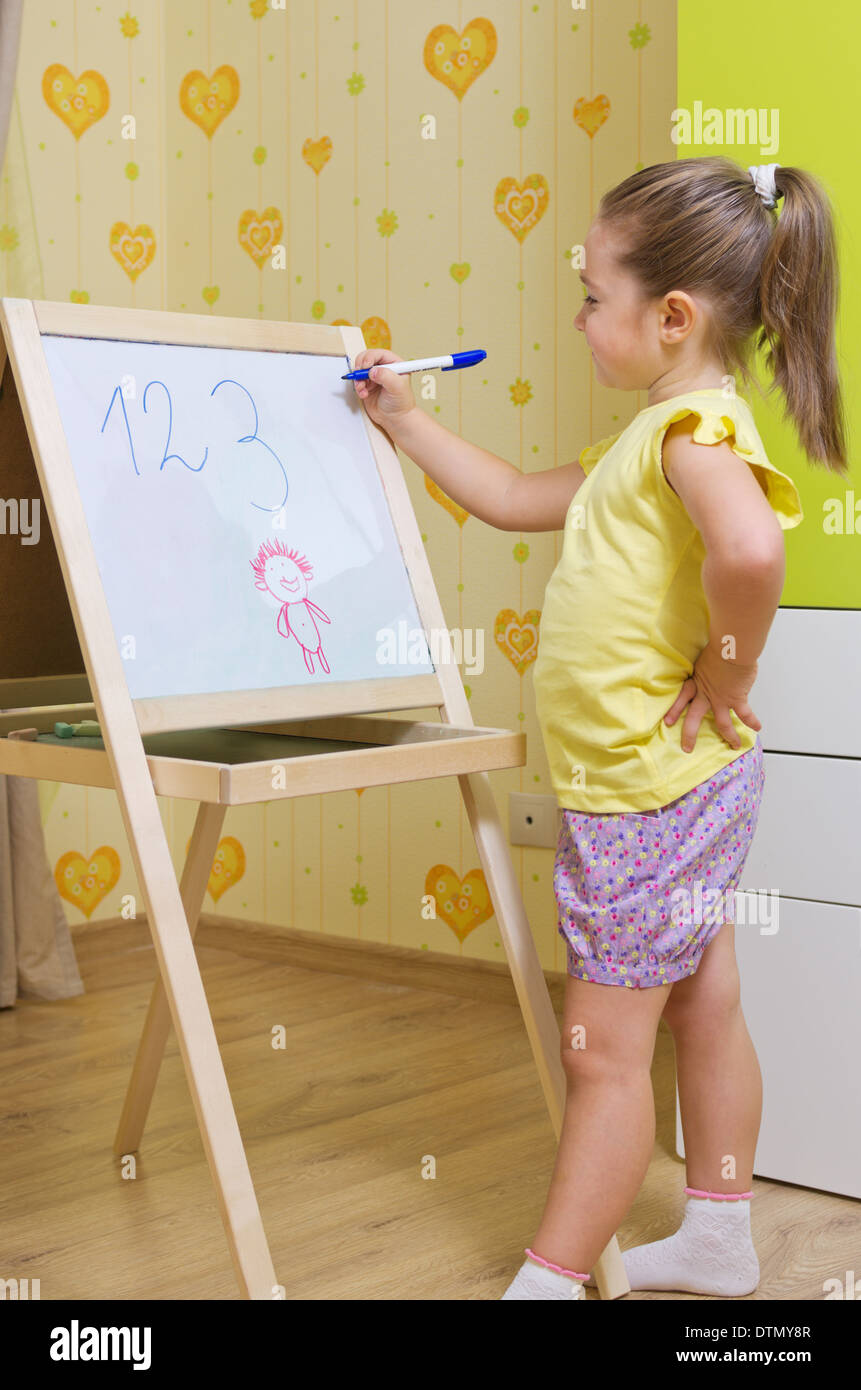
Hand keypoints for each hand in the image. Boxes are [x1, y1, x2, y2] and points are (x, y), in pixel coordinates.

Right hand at [351, 348, 415, 429]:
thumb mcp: (397, 387)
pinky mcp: (367, 386)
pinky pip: (358, 382)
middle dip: (361, 366)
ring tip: (362, 388)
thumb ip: (386, 376)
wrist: (395, 419)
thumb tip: (373, 371)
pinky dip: (358, 388)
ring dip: (358, 379)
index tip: (365, 365)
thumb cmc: (401, 403)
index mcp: (394, 365)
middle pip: (367, 359)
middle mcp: (384, 369)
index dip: (370, 357)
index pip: (379, 354)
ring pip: (360, 371)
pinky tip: (364, 394)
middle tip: (359, 373)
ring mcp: (374, 378)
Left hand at [663, 639, 761, 753]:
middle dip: (690, 734)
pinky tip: (757, 728)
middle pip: (694, 717)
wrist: (730, 648)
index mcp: (696, 683)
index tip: (667, 722)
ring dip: (728, 736)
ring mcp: (721, 699)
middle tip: (687, 748)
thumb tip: (711, 671)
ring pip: (722, 723)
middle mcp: (706, 694)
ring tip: (734, 746)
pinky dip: (752, 721)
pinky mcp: (736, 698)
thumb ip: (706, 669)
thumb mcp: (704, 659)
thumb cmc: (719, 648)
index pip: (681, 698)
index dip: (675, 709)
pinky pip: (745, 714)